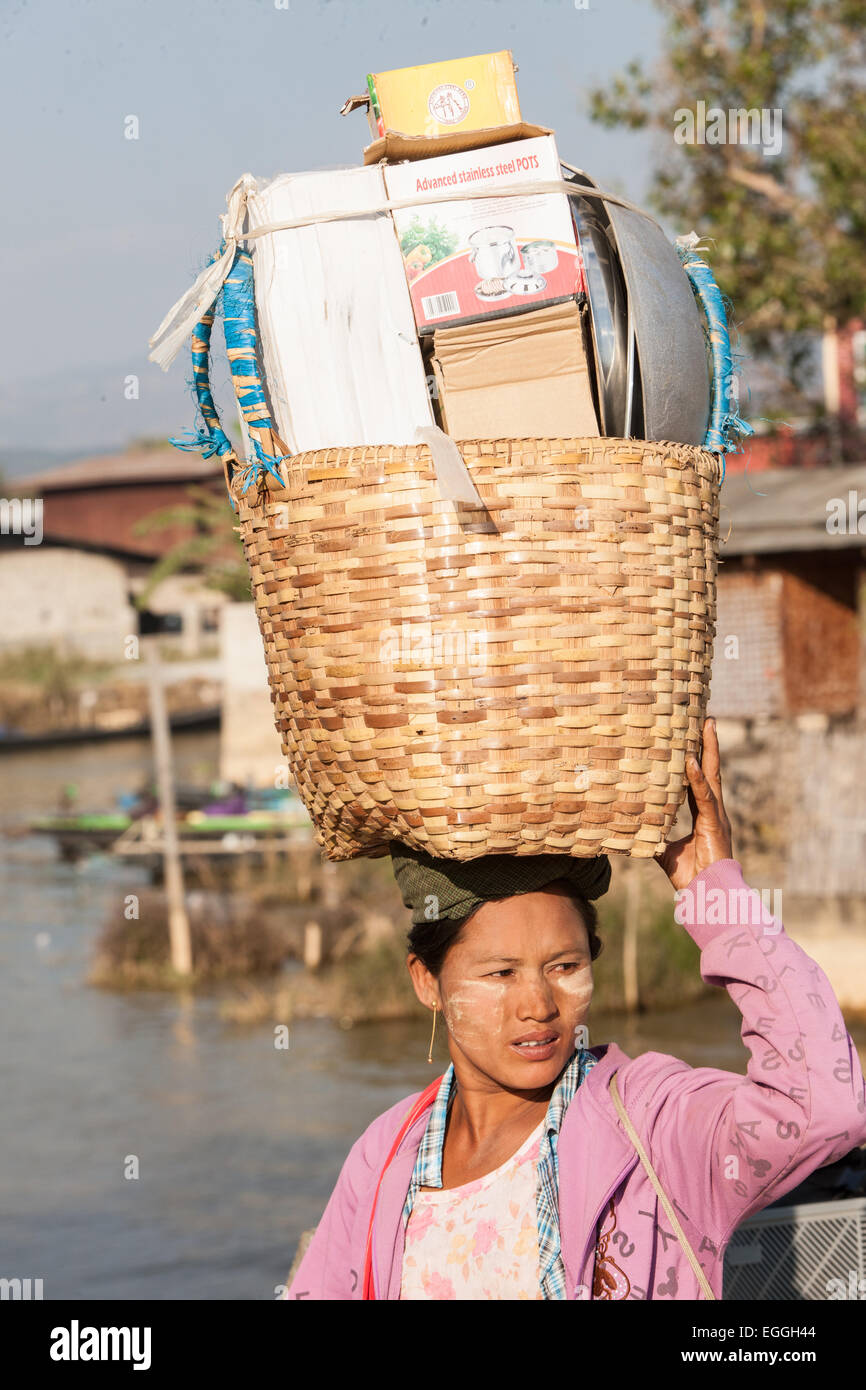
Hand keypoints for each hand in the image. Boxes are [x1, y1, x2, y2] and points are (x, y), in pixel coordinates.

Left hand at [655, 717, 733, 891]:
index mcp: (704, 815)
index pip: (700, 780)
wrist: (706, 897)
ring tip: (706, 725)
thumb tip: (633, 831)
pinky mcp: (715, 824)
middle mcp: (713, 811)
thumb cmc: (691, 877)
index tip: (693, 736)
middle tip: (707, 718)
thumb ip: (653, 838)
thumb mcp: (665, 852)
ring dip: (708, 750)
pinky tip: (690, 761)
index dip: (698, 759)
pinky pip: (705, 797)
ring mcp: (717, 816)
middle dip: (708, 744)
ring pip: (712, 776)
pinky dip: (697, 779)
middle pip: (711, 770)